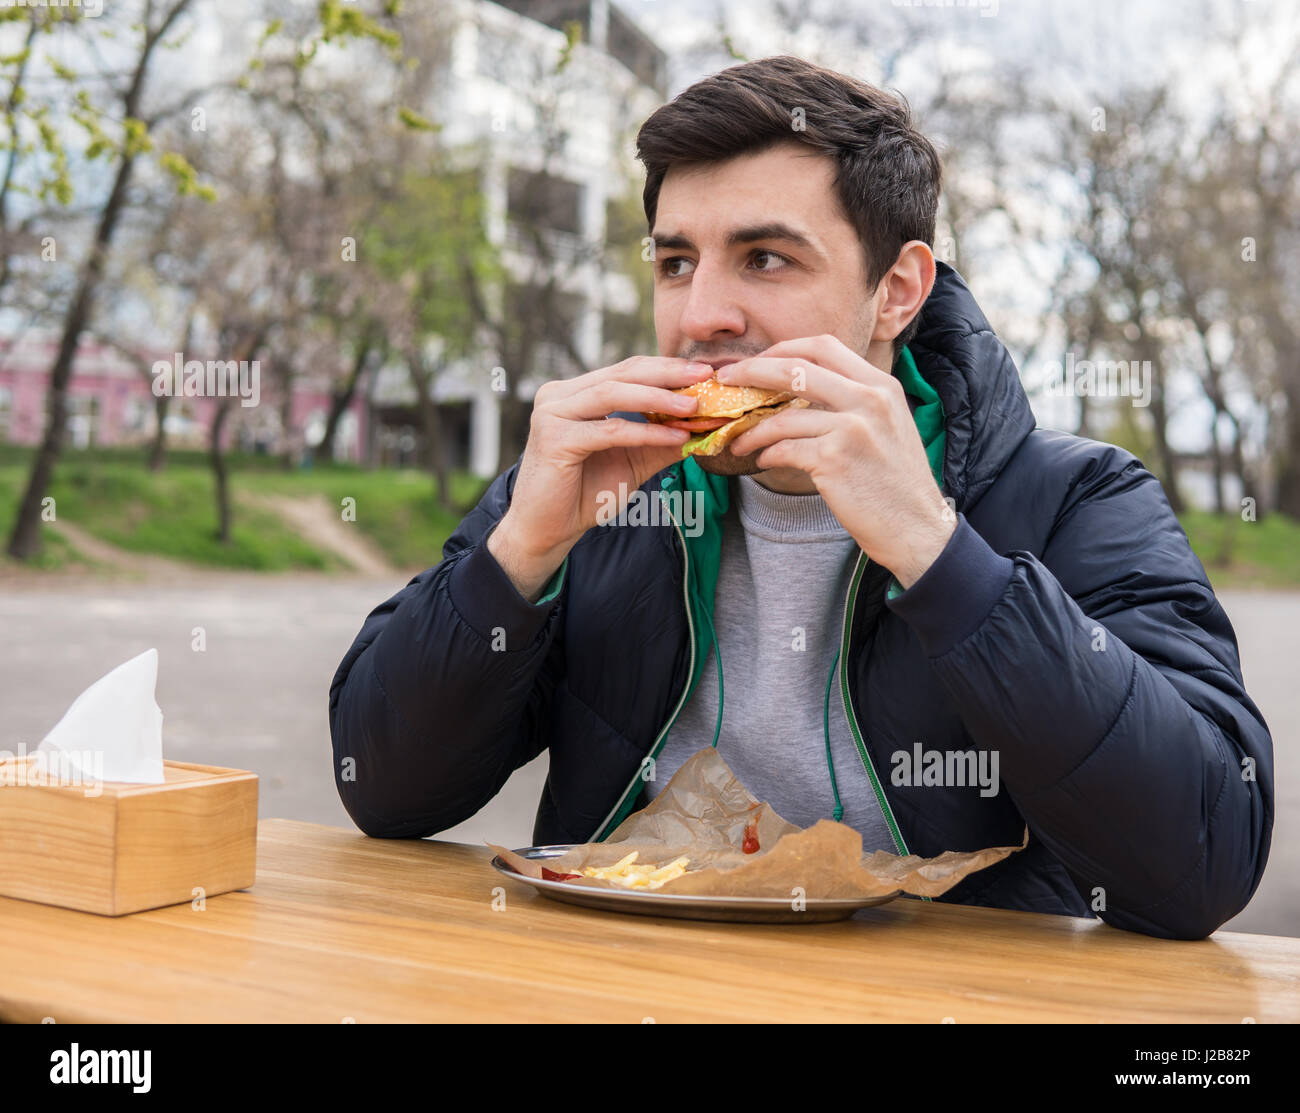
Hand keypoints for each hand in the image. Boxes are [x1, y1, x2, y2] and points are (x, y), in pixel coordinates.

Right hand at [489, 356, 713, 593]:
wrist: (546, 530)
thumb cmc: (583, 494)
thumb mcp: (632, 461)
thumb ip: (660, 440)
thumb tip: (702, 426)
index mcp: (575, 393)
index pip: (627, 370)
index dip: (665, 368)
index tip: (703, 372)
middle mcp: (559, 395)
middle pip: (622, 373)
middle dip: (667, 373)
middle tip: (704, 375)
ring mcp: (553, 414)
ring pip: (614, 394)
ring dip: (659, 399)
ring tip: (694, 406)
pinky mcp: (555, 439)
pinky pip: (611, 431)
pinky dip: (646, 433)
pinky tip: (675, 438)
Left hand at [721, 335, 955, 587]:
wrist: (917, 527)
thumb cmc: (895, 480)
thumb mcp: (887, 424)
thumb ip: (853, 399)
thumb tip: (799, 384)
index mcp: (881, 384)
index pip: (823, 345)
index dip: (782, 349)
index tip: (757, 361)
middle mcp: (869, 399)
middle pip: (795, 368)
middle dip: (752, 370)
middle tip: (725, 379)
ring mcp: (852, 429)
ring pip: (783, 417)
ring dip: (752, 429)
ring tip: (736, 440)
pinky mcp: (835, 460)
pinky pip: (784, 449)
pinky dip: (765, 454)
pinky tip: (760, 461)